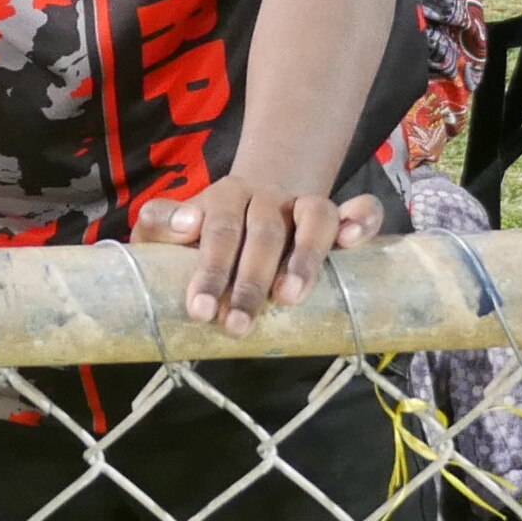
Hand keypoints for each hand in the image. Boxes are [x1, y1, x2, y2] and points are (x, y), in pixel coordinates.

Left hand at [139, 177, 379, 331]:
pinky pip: (361, 209)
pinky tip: (354, 241)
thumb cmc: (208, 229)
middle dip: (251, 281)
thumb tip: (184, 225)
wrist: (255, 195)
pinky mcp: (337, 215)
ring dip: (305, 258)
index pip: (219, 229)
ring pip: (314, 217)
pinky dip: (362, 219)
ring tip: (290, 298)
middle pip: (264, 232)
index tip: (200, 310)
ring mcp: (305, 204)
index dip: (210, 269)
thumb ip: (159, 224)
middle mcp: (267, 198)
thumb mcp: (174, 226)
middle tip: (237, 325)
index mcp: (225, 198)